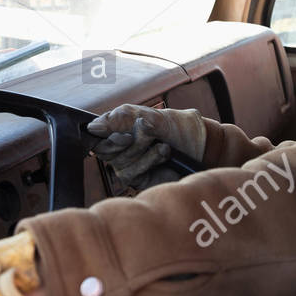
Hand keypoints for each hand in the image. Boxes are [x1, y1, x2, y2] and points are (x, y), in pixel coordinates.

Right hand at [87, 104, 205, 188]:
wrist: (201, 146)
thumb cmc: (178, 128)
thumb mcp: (152, 116)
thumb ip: (123, 118)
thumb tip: (93, 126)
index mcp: (120, 128)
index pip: (96, 132)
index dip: (106, 132)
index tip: (123, 132)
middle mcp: (119, 147)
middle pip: (105, 148)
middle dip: (128, 140)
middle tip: (147, 133)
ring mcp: (127, 164)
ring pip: (120, 160)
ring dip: (143, 149)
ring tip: (161, 143)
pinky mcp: (137, 179)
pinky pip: (132, 173)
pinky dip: (149, 161)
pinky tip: (163, 154)